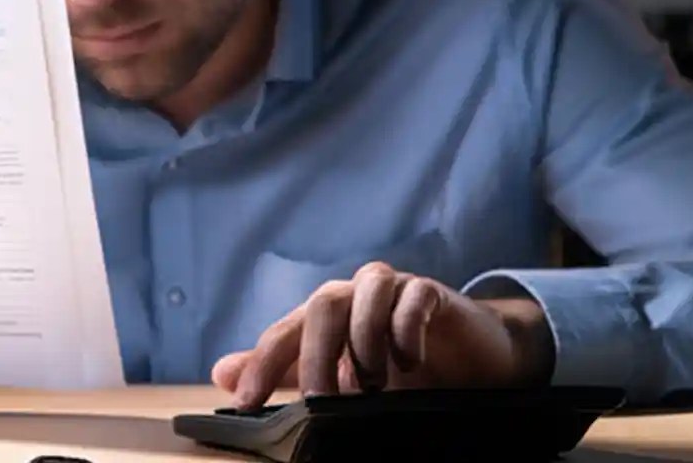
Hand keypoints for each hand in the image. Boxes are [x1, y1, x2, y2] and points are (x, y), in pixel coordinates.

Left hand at [212, 262, 553, 408]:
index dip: (261, 364)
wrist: (470, 362)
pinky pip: (412, 298)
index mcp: (324, 315)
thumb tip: (221, 374)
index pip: (283, 332)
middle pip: (322, 307)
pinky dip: (405, 332)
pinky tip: (410, 361)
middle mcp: (353, 294)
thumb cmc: (398, 369)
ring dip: (363, 343)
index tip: (245, 403)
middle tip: (320, 401)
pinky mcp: (432, 294)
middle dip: (316, 358)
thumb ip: (285, 374)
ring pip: (364, 294)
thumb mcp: (339, 379)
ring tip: (371, 385)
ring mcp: (393, 289)